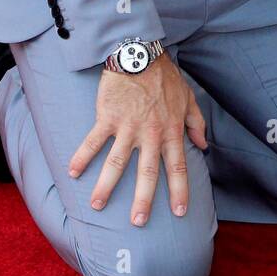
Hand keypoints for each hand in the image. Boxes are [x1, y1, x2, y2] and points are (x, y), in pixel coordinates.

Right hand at [67, 52, 207, 224]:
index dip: (180, 190)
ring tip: (97, 205)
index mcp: (171, 131)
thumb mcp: (188, 99)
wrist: (140, 53)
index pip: (177, 167)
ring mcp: (127, 127)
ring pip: (117, 162)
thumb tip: (203, 145)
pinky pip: (93, 140)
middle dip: (143, 200)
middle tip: (138, 222)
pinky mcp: (107, 117)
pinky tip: (73, 172)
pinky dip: (82, 156)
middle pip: (148, 173)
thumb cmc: (165, 77)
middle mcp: (150, 134)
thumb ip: (196, 123)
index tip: (180, 212)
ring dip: (107, 185)